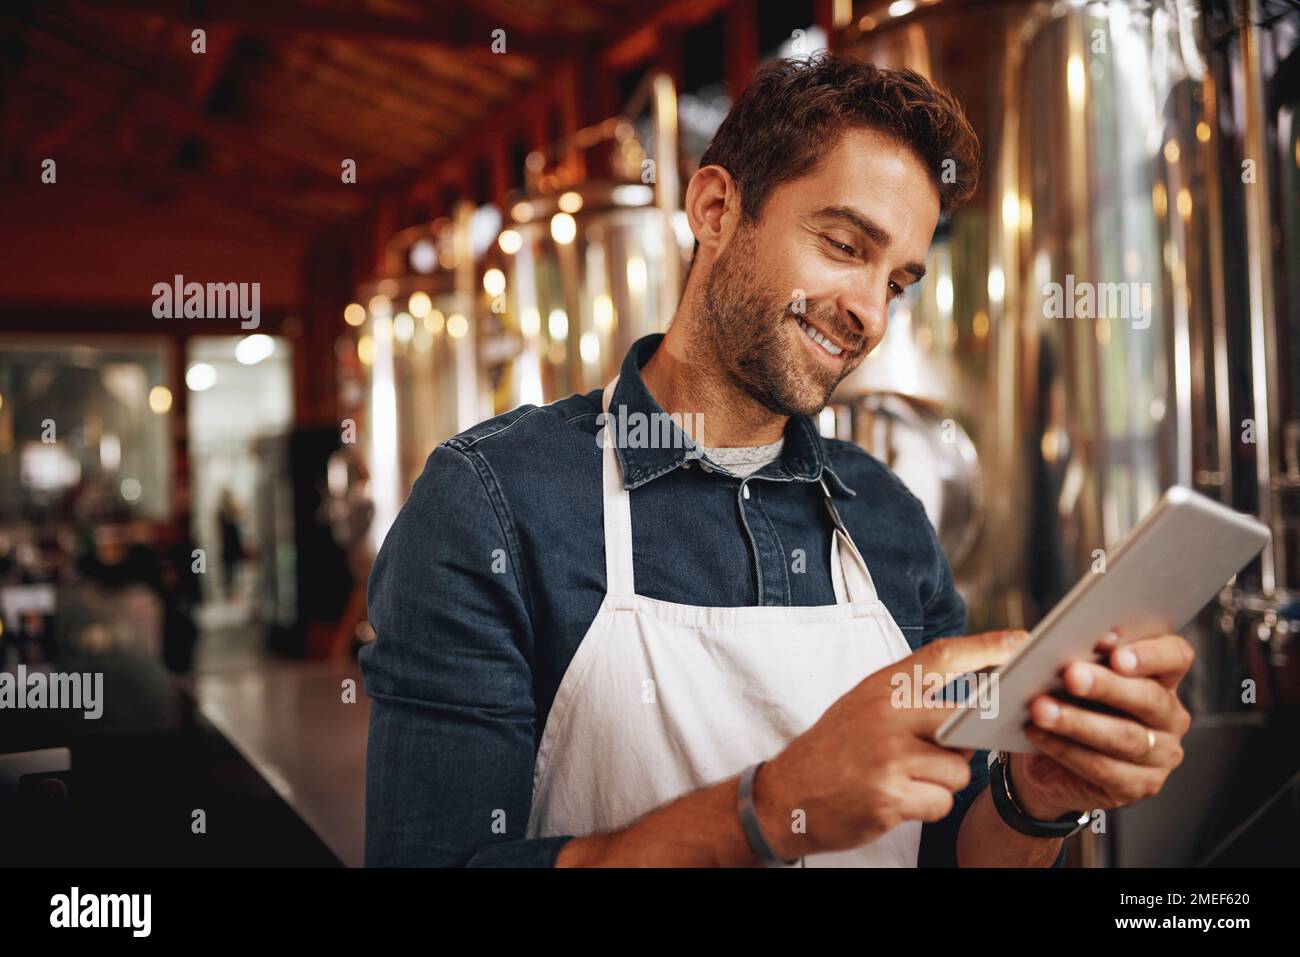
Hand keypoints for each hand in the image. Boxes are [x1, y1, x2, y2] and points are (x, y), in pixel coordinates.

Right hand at [758, 629, 1030, 858]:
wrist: (786, 795)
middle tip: (950, 745)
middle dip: (971, 736)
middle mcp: (886, 715)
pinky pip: (942, 801)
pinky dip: (929, 805)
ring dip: (942, 779)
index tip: (1021, 642)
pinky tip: (900, 799)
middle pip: (965, 717)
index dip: (987, 646)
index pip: (943, 656)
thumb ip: (912, 696)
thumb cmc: (835, 749)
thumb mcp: (865, 704)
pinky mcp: (890, 796)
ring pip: (958, 768)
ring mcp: (889, 757)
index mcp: (882, 687)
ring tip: (907, 777)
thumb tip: (974, 697)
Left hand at [1010, 632, 1193, 819]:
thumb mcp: (1058, 669)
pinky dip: (1066, 749)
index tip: (1116, 650)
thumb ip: (1060, 650)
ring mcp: (1159, 755)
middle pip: (1149, 697)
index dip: (1150, 652)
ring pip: (1125, 737)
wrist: (1041, 759)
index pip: (1175, 656)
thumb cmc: (1060, 701)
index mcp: (1159, 675)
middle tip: (1071, 675)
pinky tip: (1039, 734)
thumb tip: (1038, 641)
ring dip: (1079, 722)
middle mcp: (1168, 715)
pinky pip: (1103, 768)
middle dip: (1107, 685)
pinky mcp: (1137, 786)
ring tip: (1042, 709)